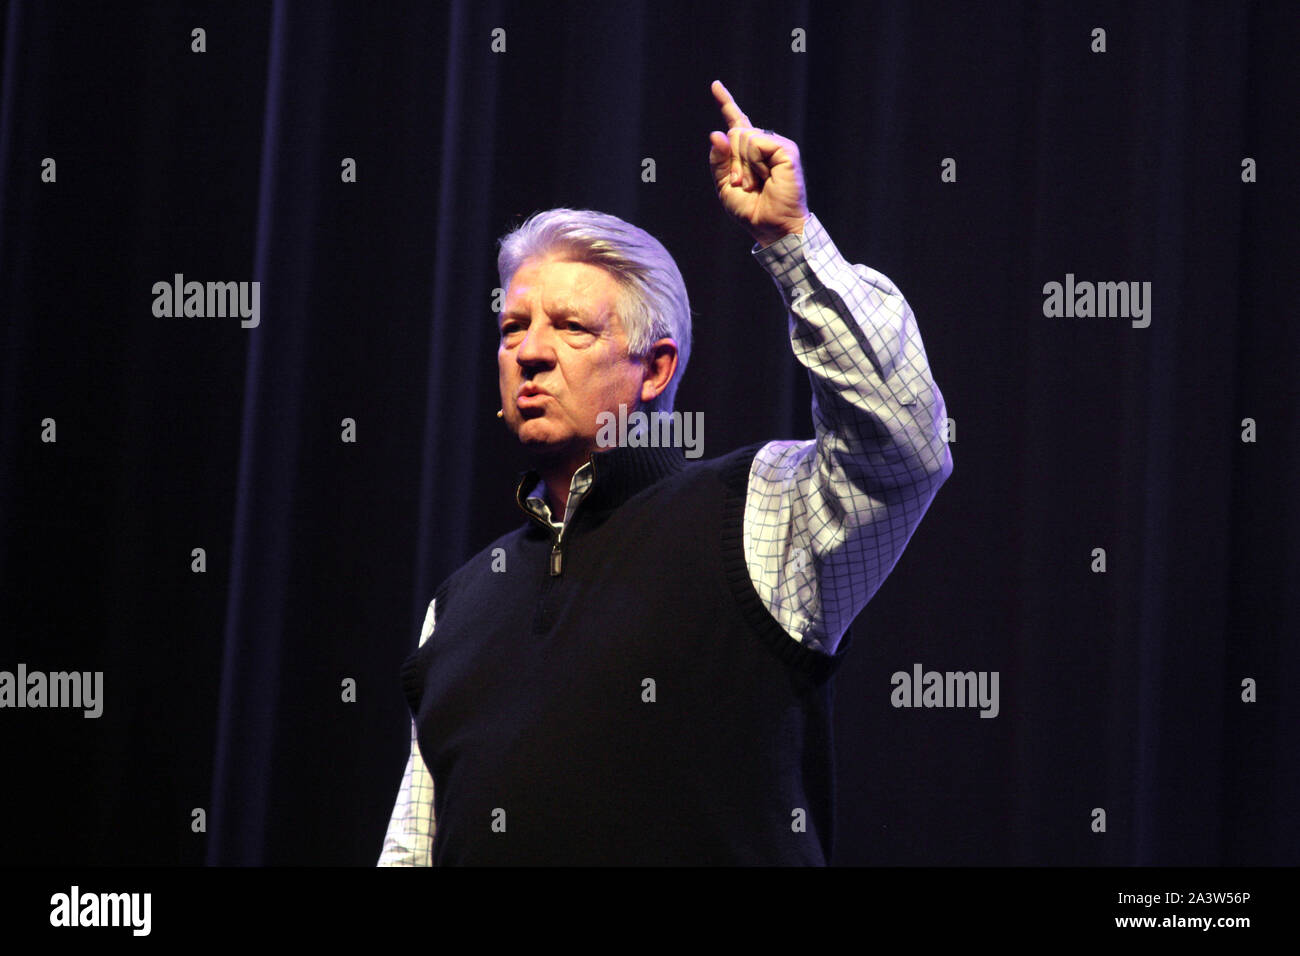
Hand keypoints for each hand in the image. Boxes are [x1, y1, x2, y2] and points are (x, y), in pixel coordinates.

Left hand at [708, 80, 808, 246]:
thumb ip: (718, 160)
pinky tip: (765, 177)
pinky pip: (757, 143)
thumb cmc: (751, 209)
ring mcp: (777, 146)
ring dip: (741, 166)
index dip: (726, 103)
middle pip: (734, 133)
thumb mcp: (723, 185)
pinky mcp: (787, 151)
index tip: (715, 85)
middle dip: (731, 163)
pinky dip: (754, 162)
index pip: (737, 122)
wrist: (771, 226)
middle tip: (741, 185)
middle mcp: (764, 144)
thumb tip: (716, 133)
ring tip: (753, 185)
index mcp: (749, 152)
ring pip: (744, 137)